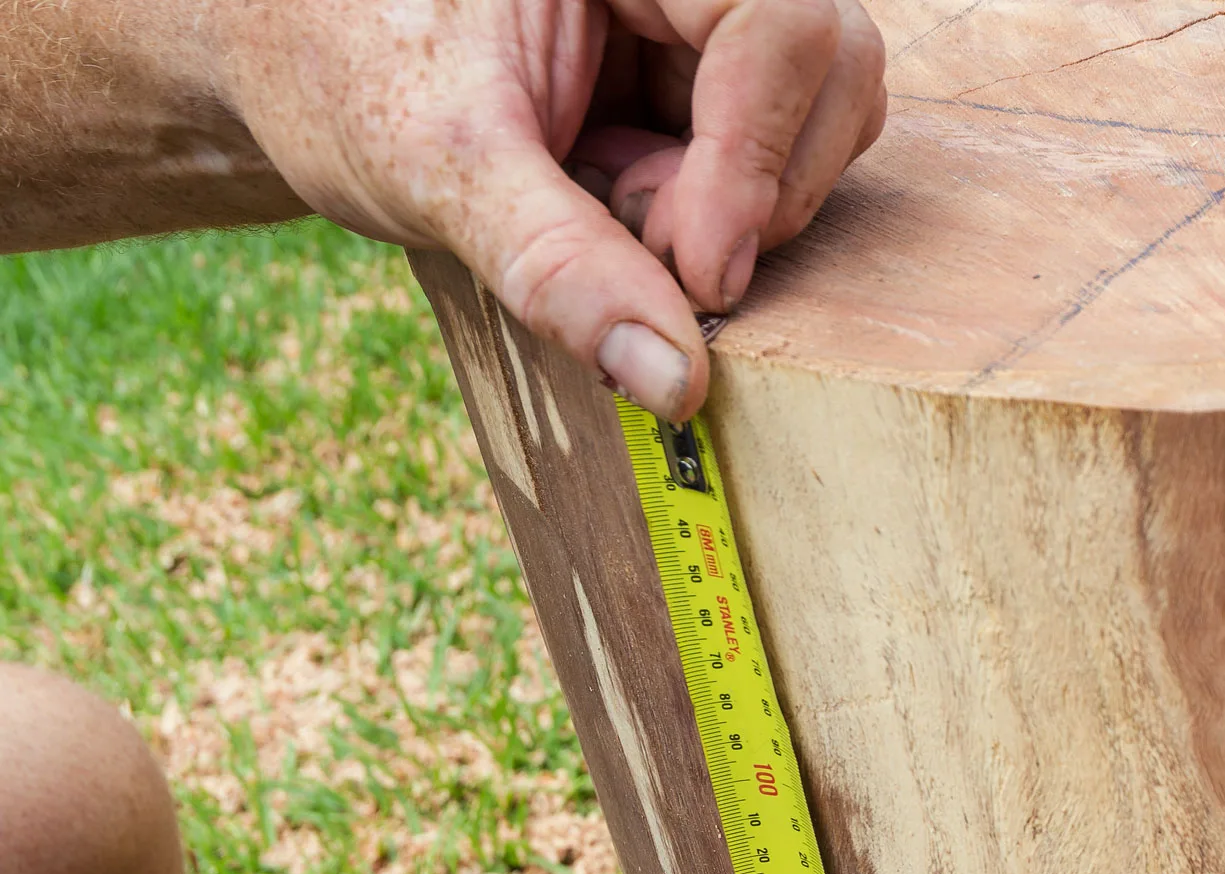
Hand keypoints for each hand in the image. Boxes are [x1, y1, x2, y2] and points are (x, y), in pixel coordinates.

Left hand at [209, 0, 887, 417]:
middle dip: (755, 190)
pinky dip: (716, 217)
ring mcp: (698, 13)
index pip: (777, 16)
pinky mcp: (700, 74)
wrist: (293, 60)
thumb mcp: (444, 167)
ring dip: (740, 210)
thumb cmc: (341, 67)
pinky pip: (771, 153)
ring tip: (624, 219)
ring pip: (820, 112)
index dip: (758, 152)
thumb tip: (675, 381)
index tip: (699, 268)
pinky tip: (631, 215)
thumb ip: (561, 267)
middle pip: (828, 62)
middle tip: (654, 250)